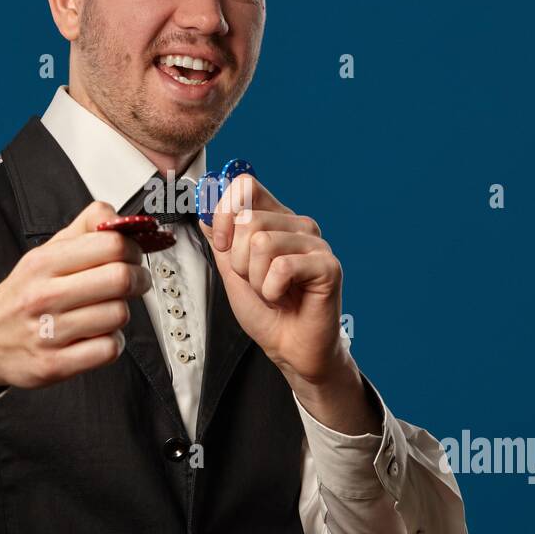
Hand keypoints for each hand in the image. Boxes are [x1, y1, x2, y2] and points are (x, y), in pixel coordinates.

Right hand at [0, 200, 151, 397]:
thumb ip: (83, 228)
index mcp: (43, 263)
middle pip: (120, 279)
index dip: (132, 249)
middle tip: (135, 281)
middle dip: (138, 279)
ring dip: (122, 312)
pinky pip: (108, 349)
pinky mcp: (55, 364)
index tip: (133, 255)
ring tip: (107, 310)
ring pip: (118, 314)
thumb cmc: (23, 295)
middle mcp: (44, 296)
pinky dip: (112, 342)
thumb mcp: (45, 253)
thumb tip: (116, 217)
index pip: (110, 244)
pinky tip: (99, 336)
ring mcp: (48, 332)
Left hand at [199, 174, 350, 387]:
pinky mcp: (328, 266)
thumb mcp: (232, 271)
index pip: (245, 185)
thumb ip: (221, 239)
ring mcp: (315, 244)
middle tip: (257, 281)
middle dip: (239, 260)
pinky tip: (285, 297)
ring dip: (256, 279)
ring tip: (272, 291)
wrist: (290, 348)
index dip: (224, 213)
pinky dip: (272, 290)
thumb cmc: (268, 313)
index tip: (223, 244)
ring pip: (262, 243)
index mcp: (276, 219)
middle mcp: (298, 225)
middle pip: (248, 218)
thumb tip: (206, 210)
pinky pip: (281, 267)